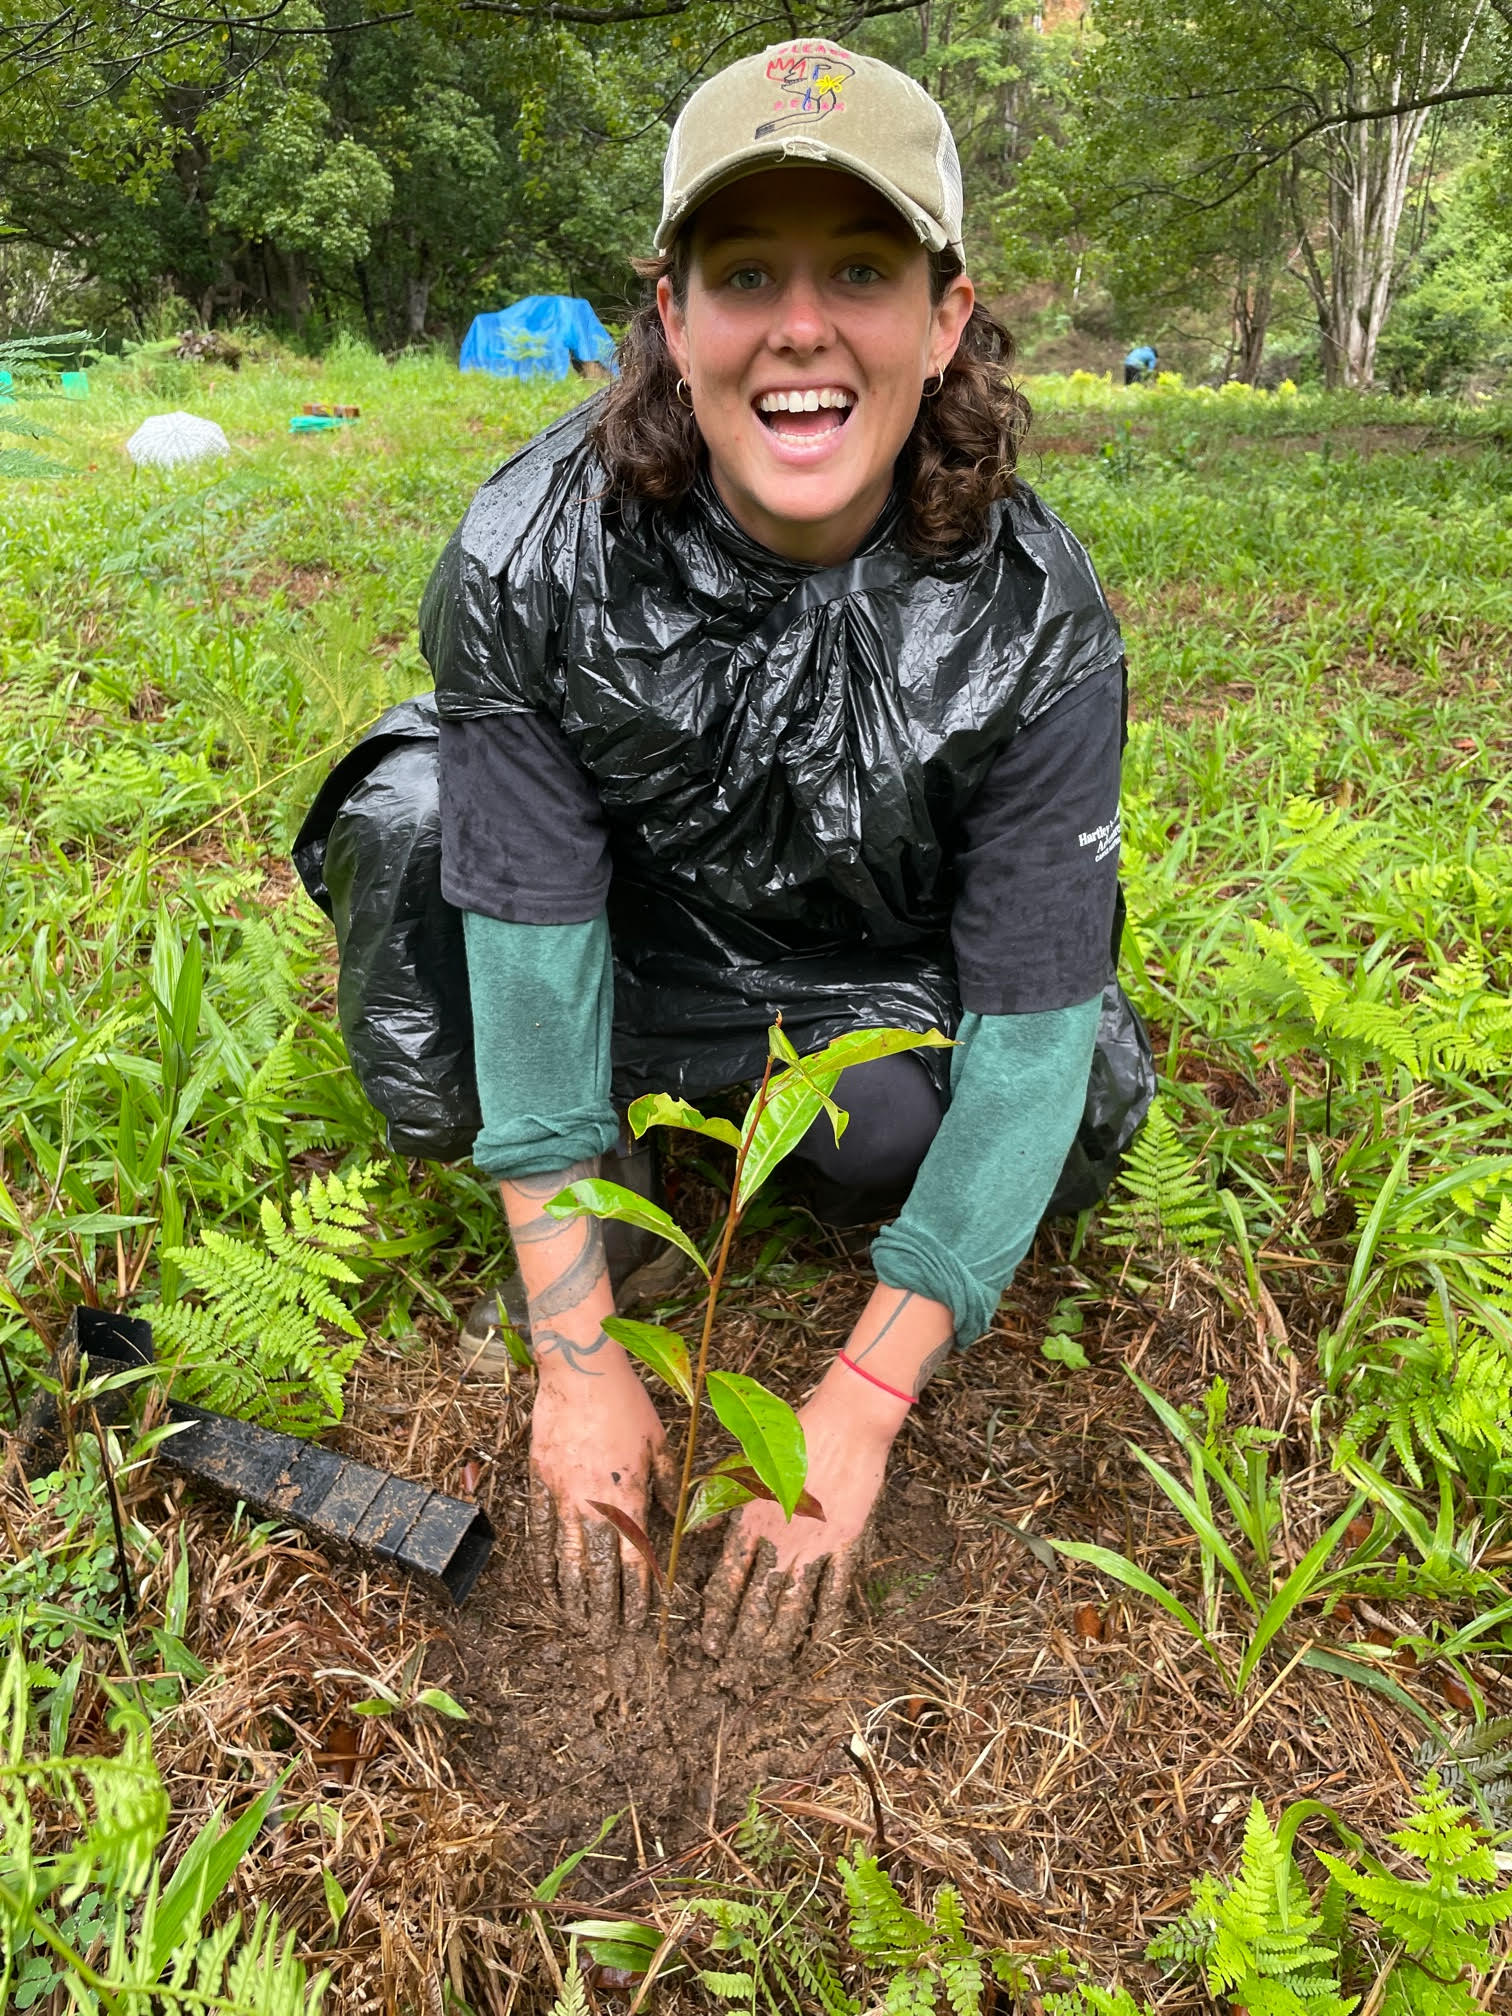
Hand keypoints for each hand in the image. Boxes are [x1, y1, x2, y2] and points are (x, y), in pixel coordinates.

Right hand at [501, 1161, 675, 1643]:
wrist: (580, 1370)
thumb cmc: (629, 1405)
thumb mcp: (662, 1445)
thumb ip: (669, 1489)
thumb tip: (684, 1523)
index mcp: (629, 1497)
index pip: (636, 1561)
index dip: (640, 1596)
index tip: (645, 1620)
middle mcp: (594, 1504)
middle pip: (597, 1572)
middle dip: (603, 1610)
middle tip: (606, 1638)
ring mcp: (560, 1496)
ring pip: (564, 1559)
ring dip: (570, 1596)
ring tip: (574, 1624)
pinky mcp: (538, 1482)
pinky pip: (538, 1532)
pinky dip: (541, 1563)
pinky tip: (544, 1582)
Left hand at [701, 1286, 953, 1666]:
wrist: (846, 1423)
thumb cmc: (792, 1435)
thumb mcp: (745, 1464)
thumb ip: (721, 1501)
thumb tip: (695, 1528)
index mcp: (750, 1521)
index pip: (726, 1581)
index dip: (716, 1617)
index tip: (708, 1644)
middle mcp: (779, 1541)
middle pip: (756, 1604)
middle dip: (742, 1641)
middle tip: (733, 1670)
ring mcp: (815, 1547)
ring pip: (792, 1607)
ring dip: (777, 1642)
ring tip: (766, 1667)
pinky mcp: (847, 1545)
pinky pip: (834, 1593)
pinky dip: (825, 1624)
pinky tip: (817, 1646)